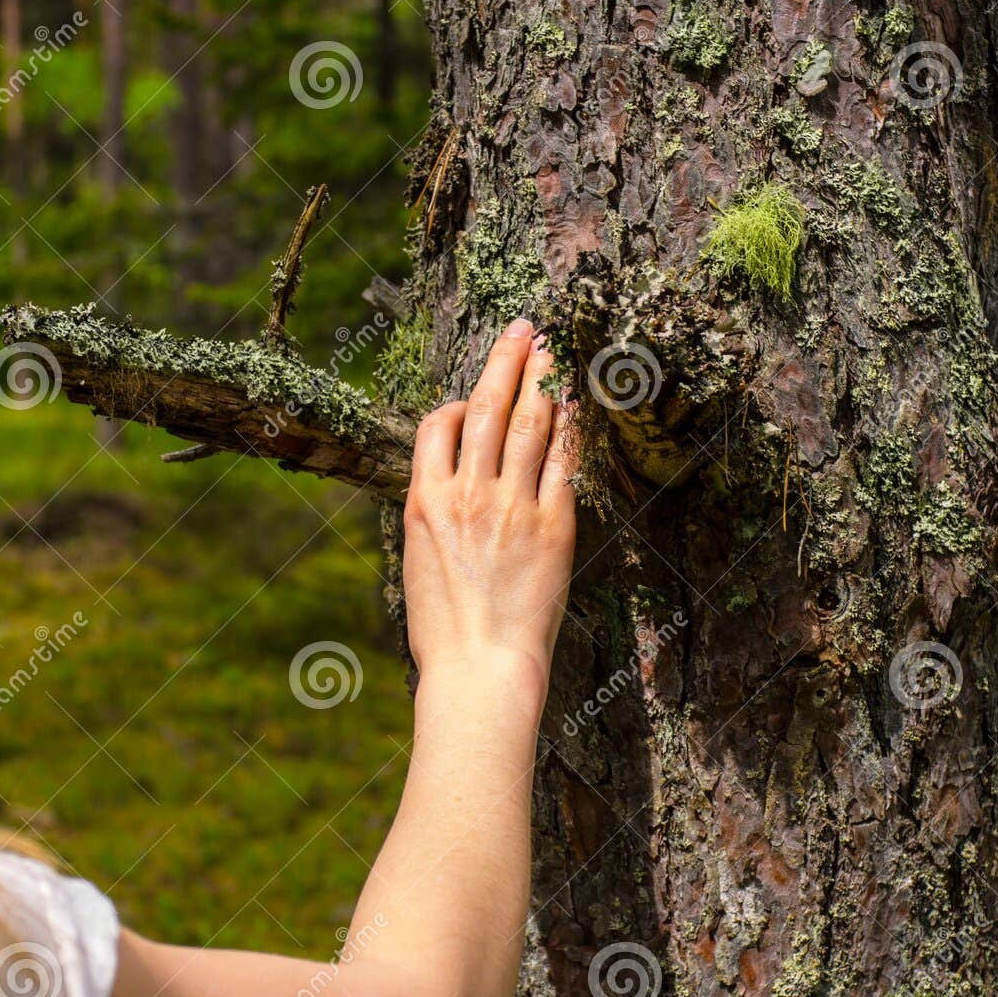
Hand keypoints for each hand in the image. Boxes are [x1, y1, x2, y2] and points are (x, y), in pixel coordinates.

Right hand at [402, 319, 576, 692]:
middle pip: (486, 407)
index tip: (472, 400)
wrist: (481, 668)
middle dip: (506, 360)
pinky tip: (578, 405)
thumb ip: (435, 515)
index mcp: (424, 501)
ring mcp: (512, 506)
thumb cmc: (445, 631)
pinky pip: (565, 463)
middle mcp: (466, 494)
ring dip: (541, 379)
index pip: (437, 425)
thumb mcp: (419, 562)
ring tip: (551, 348)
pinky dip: (571, 429)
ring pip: (527, 424)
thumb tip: (450, 488)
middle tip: (524, 328)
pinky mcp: (553, 526)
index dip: (456, 404)